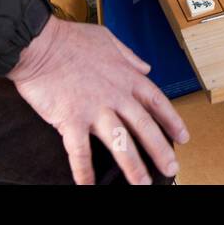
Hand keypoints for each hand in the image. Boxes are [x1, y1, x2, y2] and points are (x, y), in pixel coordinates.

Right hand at [8, 16, 188, 184]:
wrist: (40, 42)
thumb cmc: (70, 39)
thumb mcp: (108, 39)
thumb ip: (129, 55)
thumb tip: (146, 67)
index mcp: (126, 76)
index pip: (157, 102)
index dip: (172, 121)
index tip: (183, 137)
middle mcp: (115, 95)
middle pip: (145, 127)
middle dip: (160, 150)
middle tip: (171, 168)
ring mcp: (95, 109)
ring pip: (121, 142)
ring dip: (132, 166)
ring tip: (142, 184)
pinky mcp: (72, 119)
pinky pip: (80, 151)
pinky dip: (84, 171)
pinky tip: (87, 185)